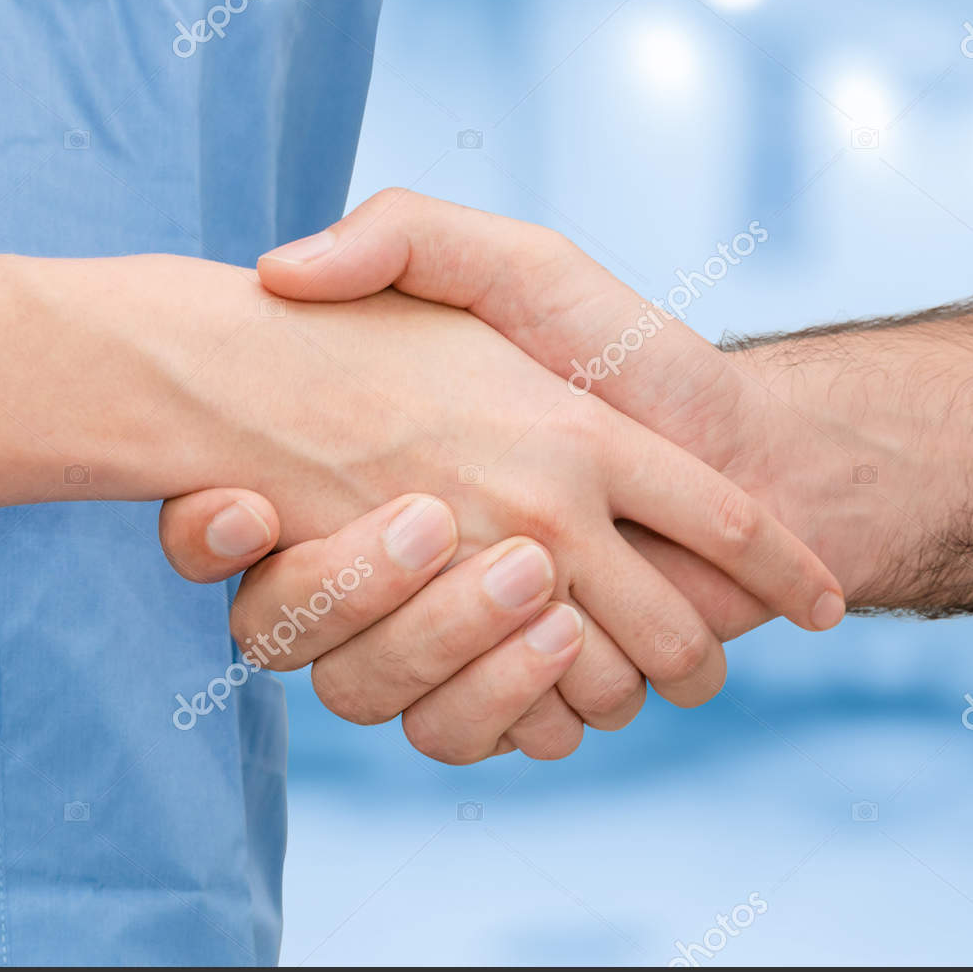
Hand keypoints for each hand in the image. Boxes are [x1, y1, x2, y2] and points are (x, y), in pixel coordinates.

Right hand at [145, 260, 841, 759]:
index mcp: (386, 475)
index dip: (209, 531)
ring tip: (546, 593)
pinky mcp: (521, 690)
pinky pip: (472, 734)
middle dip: (390, 599)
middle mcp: (410, 560)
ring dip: (475, 652)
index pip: (238, 528)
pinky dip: (522, 708)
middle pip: (333, 627)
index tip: (242, 509)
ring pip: (406, 691)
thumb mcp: (513, 263)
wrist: (764, 442)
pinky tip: (568, 644)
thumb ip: (406, 237)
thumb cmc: (634, 352)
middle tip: (467, 540)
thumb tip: (277, 273)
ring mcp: (466, 634)